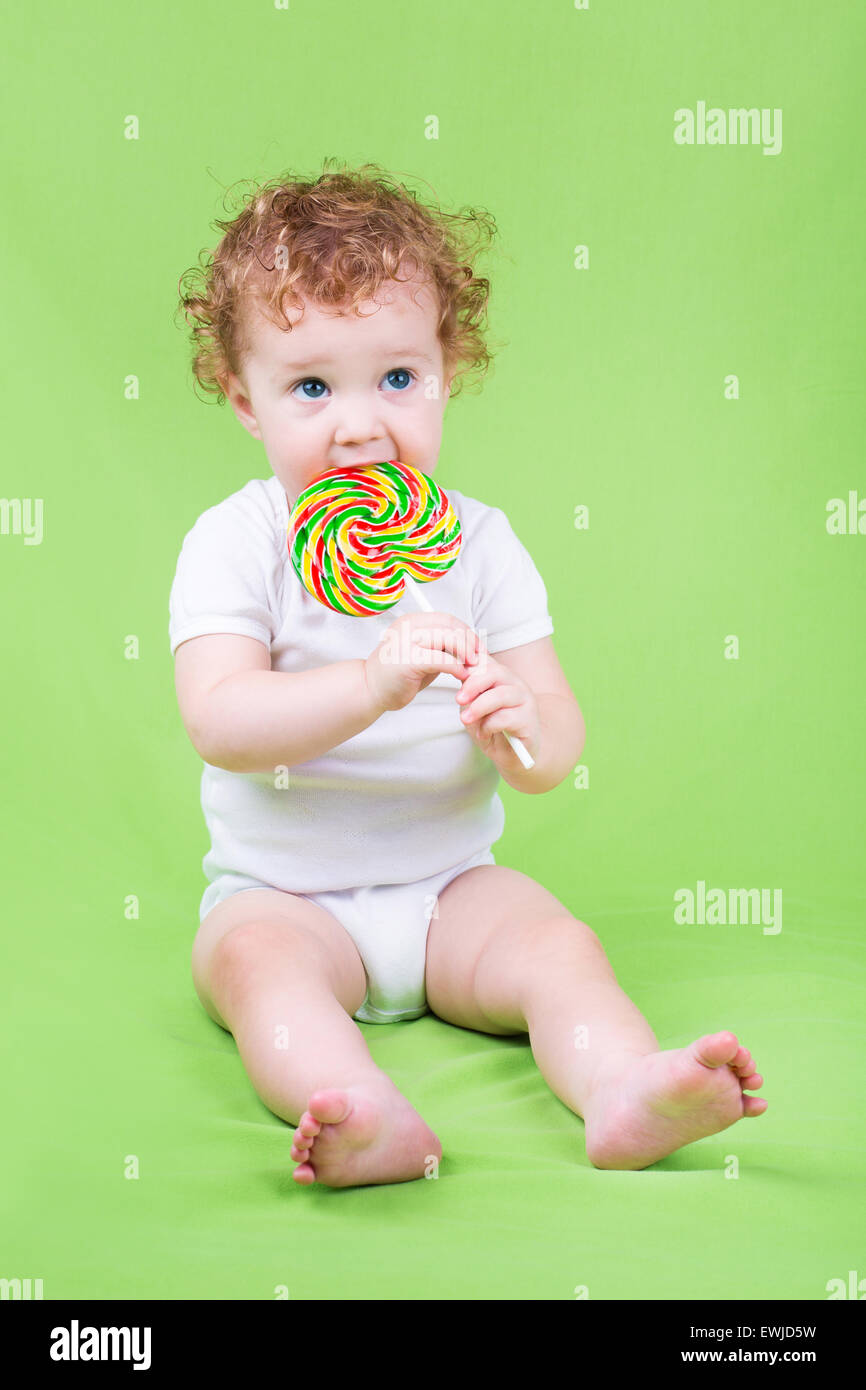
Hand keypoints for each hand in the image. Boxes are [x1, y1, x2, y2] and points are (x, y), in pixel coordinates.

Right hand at [364, 611, 480, 712]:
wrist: (370, 690)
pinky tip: (461, 675)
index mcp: (412, 621)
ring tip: (471, 668)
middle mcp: (408, 627)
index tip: (477, 647)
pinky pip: (441, 660)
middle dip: (470, 642)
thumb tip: (471, 643)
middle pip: (450, 626)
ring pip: (448, 639)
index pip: (447, 619)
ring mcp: (406, 642)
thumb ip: (440, 644)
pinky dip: (456, 667)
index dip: (467, 632)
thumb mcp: (421, 652)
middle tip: (478, 659)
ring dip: (466, 654)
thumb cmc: (398, 674)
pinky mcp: (408, 661)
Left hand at [456, 651, 540, 762]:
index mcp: (503, 677)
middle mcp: (517, 684)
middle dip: (473, 685)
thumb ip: (469, 692)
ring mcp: (526, 701)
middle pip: (496, 672)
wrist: (513, 755)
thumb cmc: (492, 729)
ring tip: (466, 720)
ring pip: (501, 695)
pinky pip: (505, 718)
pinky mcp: (529, 720)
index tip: (455, 676)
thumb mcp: (474, 708)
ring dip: (479, 708)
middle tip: (459, 699)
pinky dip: (489, 726)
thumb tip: (458, 674)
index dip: (469, 665)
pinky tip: (484, 734)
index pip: (488, 660)